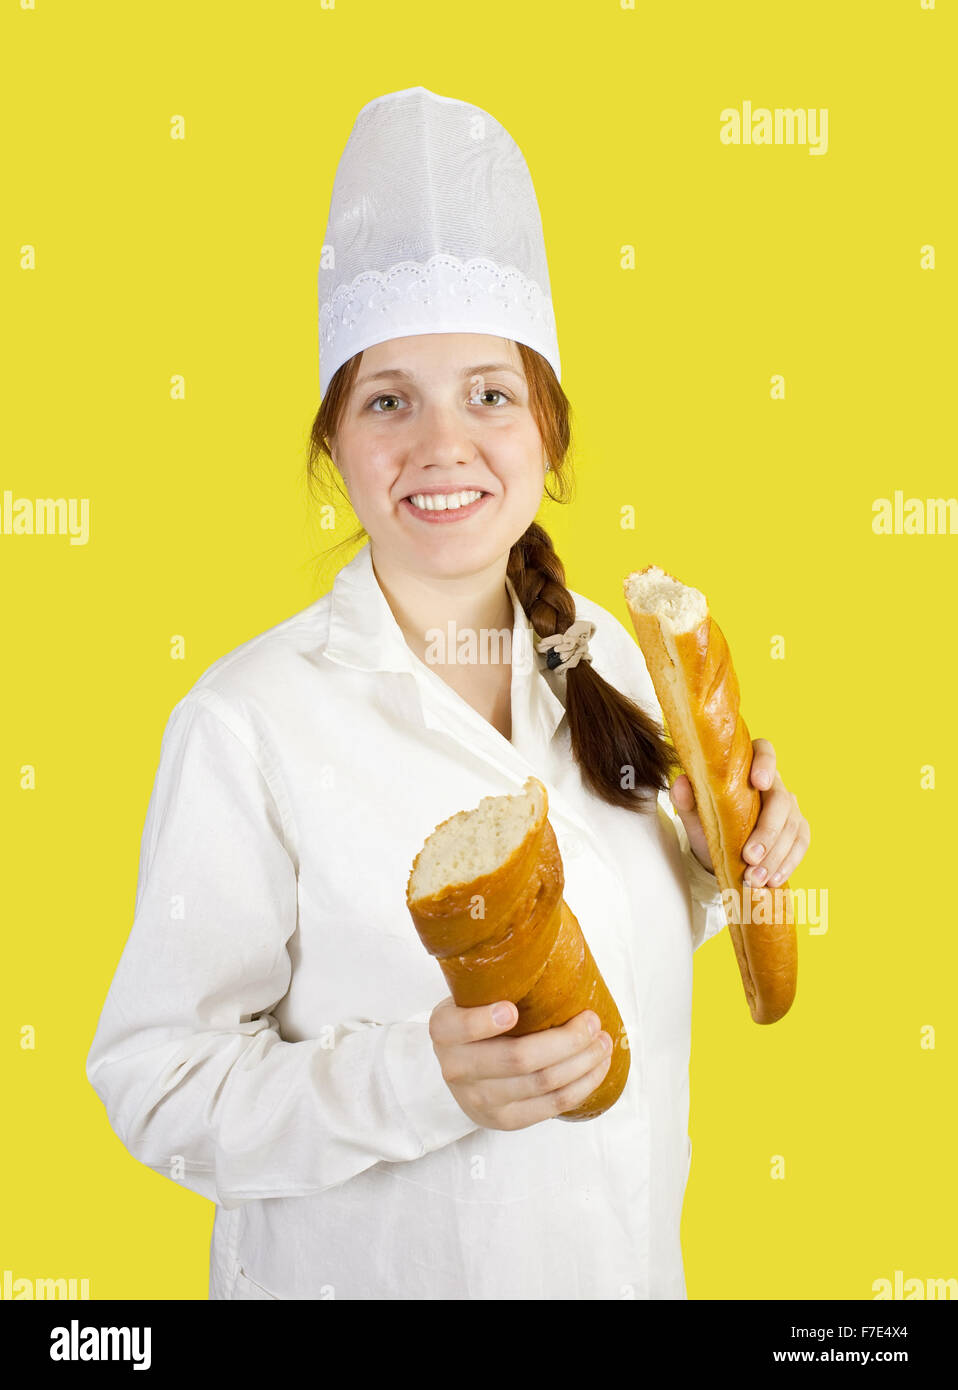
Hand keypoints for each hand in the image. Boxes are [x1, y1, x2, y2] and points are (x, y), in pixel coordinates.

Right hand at [428, 996, 613, 1130]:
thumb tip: (551, 947)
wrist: (460, 1067)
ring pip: (543, 1083)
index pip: (463, 1027)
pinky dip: (582, 1085)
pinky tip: (597, 1066)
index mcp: (444, 1030)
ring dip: (583, 1062)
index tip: (513, 1008)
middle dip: (567, 1040)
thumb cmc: (476, 1020)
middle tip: (592, 1021)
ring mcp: (480, 1100)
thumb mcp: (470, 997)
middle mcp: (457, 1068)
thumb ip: (495, 982)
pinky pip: (552, 1106)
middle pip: (519, 1059)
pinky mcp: (505, 1121)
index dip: (485, 1022)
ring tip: (603, 1042)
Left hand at [670, 737, 810, 886]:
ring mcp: (789, 806)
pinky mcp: (798, 829)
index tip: (758, 783)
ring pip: (792, 826)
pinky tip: (773, 879)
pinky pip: (801, 843)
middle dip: (767, 831)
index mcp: (748, 767)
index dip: (765, 763)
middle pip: (781, 799)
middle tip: (749, 857)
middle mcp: (773, 783)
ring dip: (775, 855)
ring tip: (755, 878)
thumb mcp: (693, 814)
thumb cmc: (707, 823)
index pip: (764, 750)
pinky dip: (788, 862)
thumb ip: (686, 799)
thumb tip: (680, 783)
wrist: (719, 850)